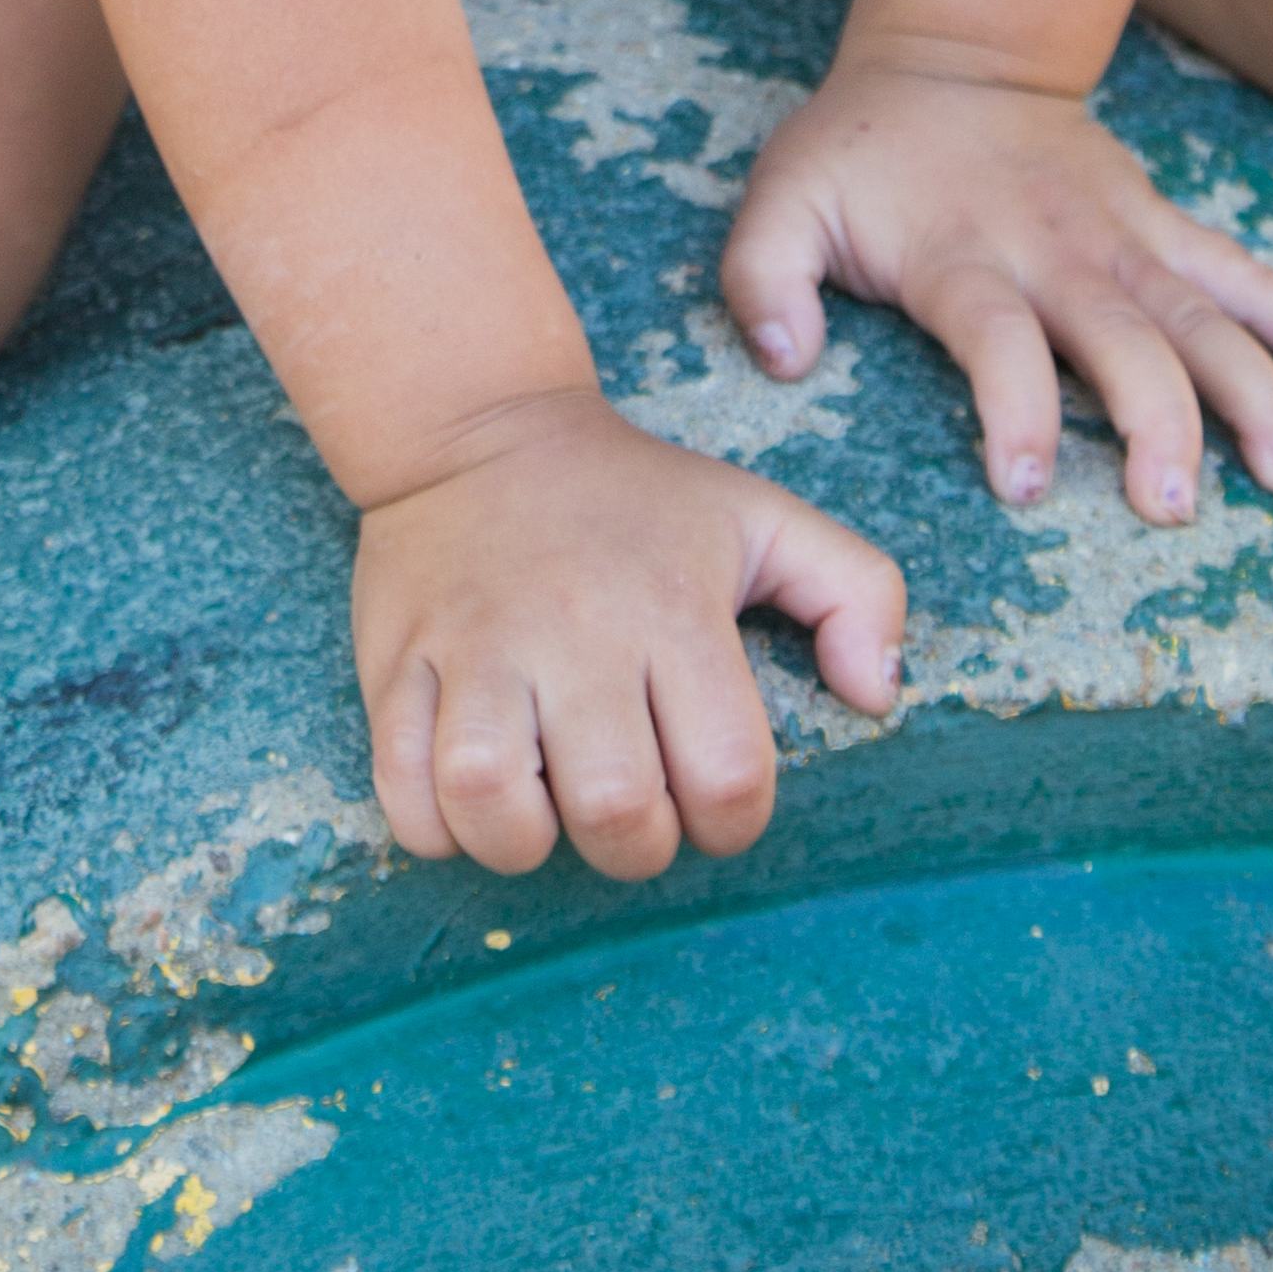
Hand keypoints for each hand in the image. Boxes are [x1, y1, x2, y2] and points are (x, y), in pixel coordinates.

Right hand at [352, 390, 903, 881]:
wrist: (479, 427)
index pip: (729, 779)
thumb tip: (873, 699)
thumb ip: (858, 593)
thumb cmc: (637, 497)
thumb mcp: (763, 516)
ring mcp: (477, 650)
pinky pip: (404, 795)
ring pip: (495, 809)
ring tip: (545, 804)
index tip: (709, 792)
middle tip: (631, 803)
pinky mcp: (399, 667)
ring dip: (528, 841)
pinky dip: (438, 826)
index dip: (732, 820)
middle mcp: (575, 632)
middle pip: (618, 812)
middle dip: (638, 844)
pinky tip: (472, 795)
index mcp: (673, 608)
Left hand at [724, 46, 1272, 525]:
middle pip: (1123, 337)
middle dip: (1156, 421)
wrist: (951, 57)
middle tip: (1173, 507)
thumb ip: (764, 281)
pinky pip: (1245, 275)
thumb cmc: (860, 153)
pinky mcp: (1162, 227)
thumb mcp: (779, 202)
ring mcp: (1122, 237)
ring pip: (1203, 316)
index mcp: (961, 254)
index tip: (1026, 485)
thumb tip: (786, 362)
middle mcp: (1055, 250)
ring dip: (1255, 391)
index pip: (996, 337)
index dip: (1015, 409)